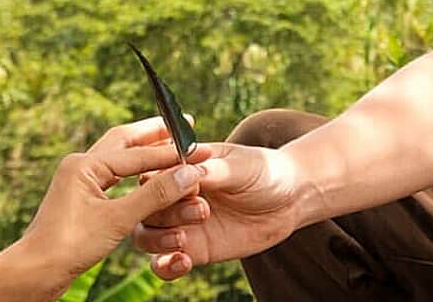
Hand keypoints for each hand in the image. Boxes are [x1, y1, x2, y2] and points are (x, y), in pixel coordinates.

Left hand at [9, 117, 206, 290]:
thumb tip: (188, 173)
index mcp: (85, 165)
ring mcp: (78, 180)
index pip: (138, 154)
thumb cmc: (69, 247)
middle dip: (155, 132)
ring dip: (145, 148)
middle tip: (184, 124)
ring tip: (170, 141)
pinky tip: (147, 172)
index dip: (172, 152)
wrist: (34, 274)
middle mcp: (80, 165)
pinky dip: (135, 169)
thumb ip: (154, 195)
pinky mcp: (80, 196)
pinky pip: (114, 173)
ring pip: (118, 155)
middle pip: (125, 139)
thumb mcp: (118, 220)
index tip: (200, 149)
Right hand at [131, 142, 302, 278]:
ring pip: (145, 235)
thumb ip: (215, 170)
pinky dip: (166, 266)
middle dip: (165, 211)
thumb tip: (189, 171)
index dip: (161, 181)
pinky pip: (163, 263)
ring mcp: (180, 223)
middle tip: (202, 210)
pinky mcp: (192, 248)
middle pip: (144, 207)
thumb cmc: (264, 171)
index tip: (190, 186)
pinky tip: (184, 262)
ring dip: (159, 239)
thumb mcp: (243, 166)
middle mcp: (174, 195)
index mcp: (181, 165)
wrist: (288, 200)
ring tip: (184, 238)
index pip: (151, 172)